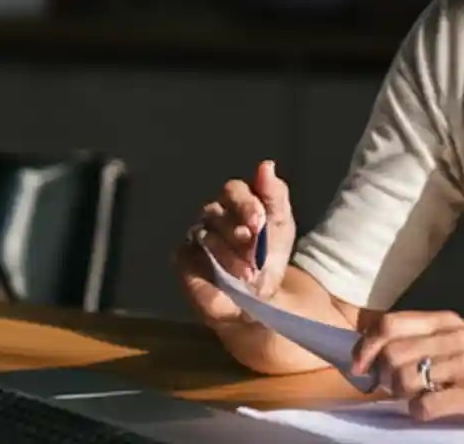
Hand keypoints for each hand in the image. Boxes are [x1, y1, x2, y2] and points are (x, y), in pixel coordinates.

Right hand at [173, 160, 296, 327]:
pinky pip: (188, 254)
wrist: (260, 298)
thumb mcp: (281, 225)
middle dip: (237, 230)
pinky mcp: (183, 258)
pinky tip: (223, 277)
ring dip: (229, 255)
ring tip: (248, 274)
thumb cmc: (269, 257)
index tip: (258, 222)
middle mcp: (213, 215)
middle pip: (217, 211)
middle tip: (251, 246)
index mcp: (236, 203)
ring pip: (205, 235)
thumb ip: (275, 195)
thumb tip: (266, 165)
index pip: (233, 190)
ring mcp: (196, 236)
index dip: (245, 204)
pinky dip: (207, 265)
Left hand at [351, 311, 463, 428]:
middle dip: (383, 377)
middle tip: (393, 389)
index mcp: (447, 322)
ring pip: (406, 379)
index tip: (360, 367)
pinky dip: (420, 413)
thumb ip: (424, 340)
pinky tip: (432, 411)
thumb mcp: (460, 341)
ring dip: (401, 395)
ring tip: (415, 398)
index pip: (390, 324)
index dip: (366, 346)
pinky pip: (426, 406)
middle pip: (392, 353)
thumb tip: (375, 355)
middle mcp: (455, 338)